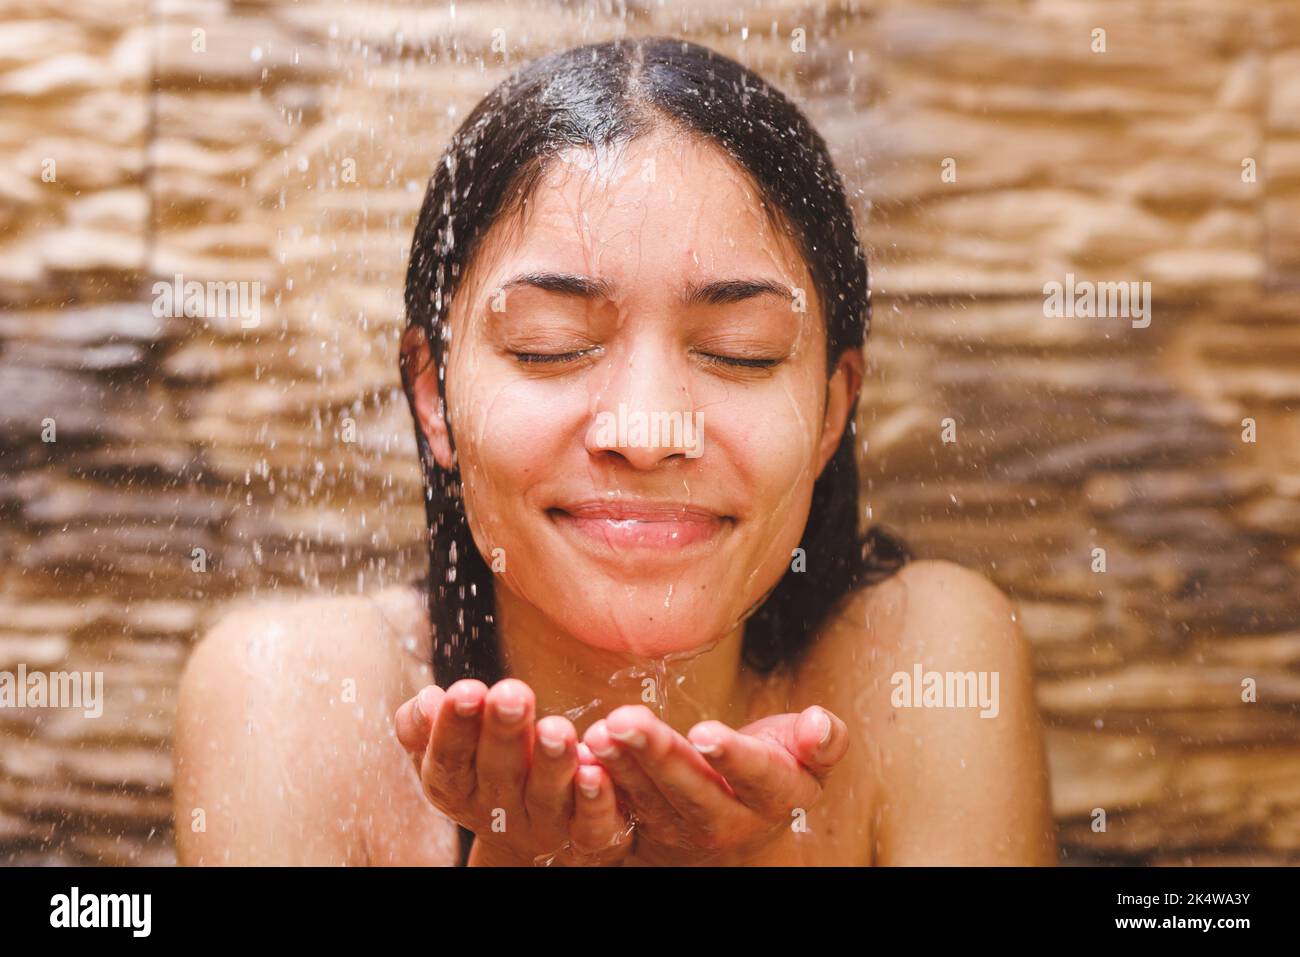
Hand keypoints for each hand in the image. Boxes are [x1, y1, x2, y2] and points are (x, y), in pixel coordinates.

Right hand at [395, 678, 634, 865]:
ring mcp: (542, 826)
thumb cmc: (485, 774)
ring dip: (552, 763)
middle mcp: (497, 810)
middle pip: (498, 773)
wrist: (527, 846)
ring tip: (556, 728)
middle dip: (504, 733)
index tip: (466, 690)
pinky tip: (595, 771)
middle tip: (512, 693)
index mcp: (457, 787)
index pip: (449, 758)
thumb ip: (427, 725)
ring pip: (546, 797)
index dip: (455, 727)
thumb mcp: (447, 753)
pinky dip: (594, 800)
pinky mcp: (585, 838)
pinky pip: (590, 825)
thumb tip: (429, 698)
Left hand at [581, 704, 848, 864]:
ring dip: (622, 767)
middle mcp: (730, 821)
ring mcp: (686, 830)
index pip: (758, 777)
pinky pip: (622, 810)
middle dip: (658, 755)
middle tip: (627, 721)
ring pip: (651, 800)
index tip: (707, 733)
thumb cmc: (776, 767)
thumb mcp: (805, 755)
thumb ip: (822, 742)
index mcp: (776, 796)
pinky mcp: (650, 831)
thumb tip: (822, 723)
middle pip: (693, 790)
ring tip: (600, 732)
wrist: (743, 817)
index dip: (734, 757)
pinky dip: (600, 784)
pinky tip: (581, 755)